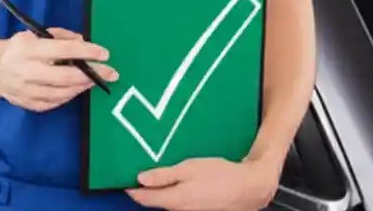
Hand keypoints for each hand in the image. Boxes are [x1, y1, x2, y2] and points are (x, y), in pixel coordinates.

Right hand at [0, 28, 117, 111]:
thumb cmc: (16, 49)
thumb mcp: (33, 34)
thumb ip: (58, 36)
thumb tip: (82, 42)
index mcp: (29, 49)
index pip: (64, 50)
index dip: (87, 52)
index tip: (104, 53)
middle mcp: (29, 71)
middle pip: (67, 76)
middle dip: (93, 74)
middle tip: (111, 72)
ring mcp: (28, 91)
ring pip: (64, 92)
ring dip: (83, 86)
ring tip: (95, 81)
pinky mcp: (29, 104)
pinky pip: (55, 102)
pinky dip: (69, 95)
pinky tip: (77, 89)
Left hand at [126, 157, 281, 209]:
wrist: (250, 188)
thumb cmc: (220, 174)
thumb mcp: (189, 168)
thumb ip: (164, 175)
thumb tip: (140, 179)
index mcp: (175, 200)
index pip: (144, 199)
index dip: (132, 189)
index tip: (122, 179)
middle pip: (156, 201)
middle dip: (146, 190)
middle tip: (138, 173)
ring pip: (168, 203)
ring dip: (161, 192)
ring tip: (158, 175)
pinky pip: (180, 204)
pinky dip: (174, 195)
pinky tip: (178, 183)